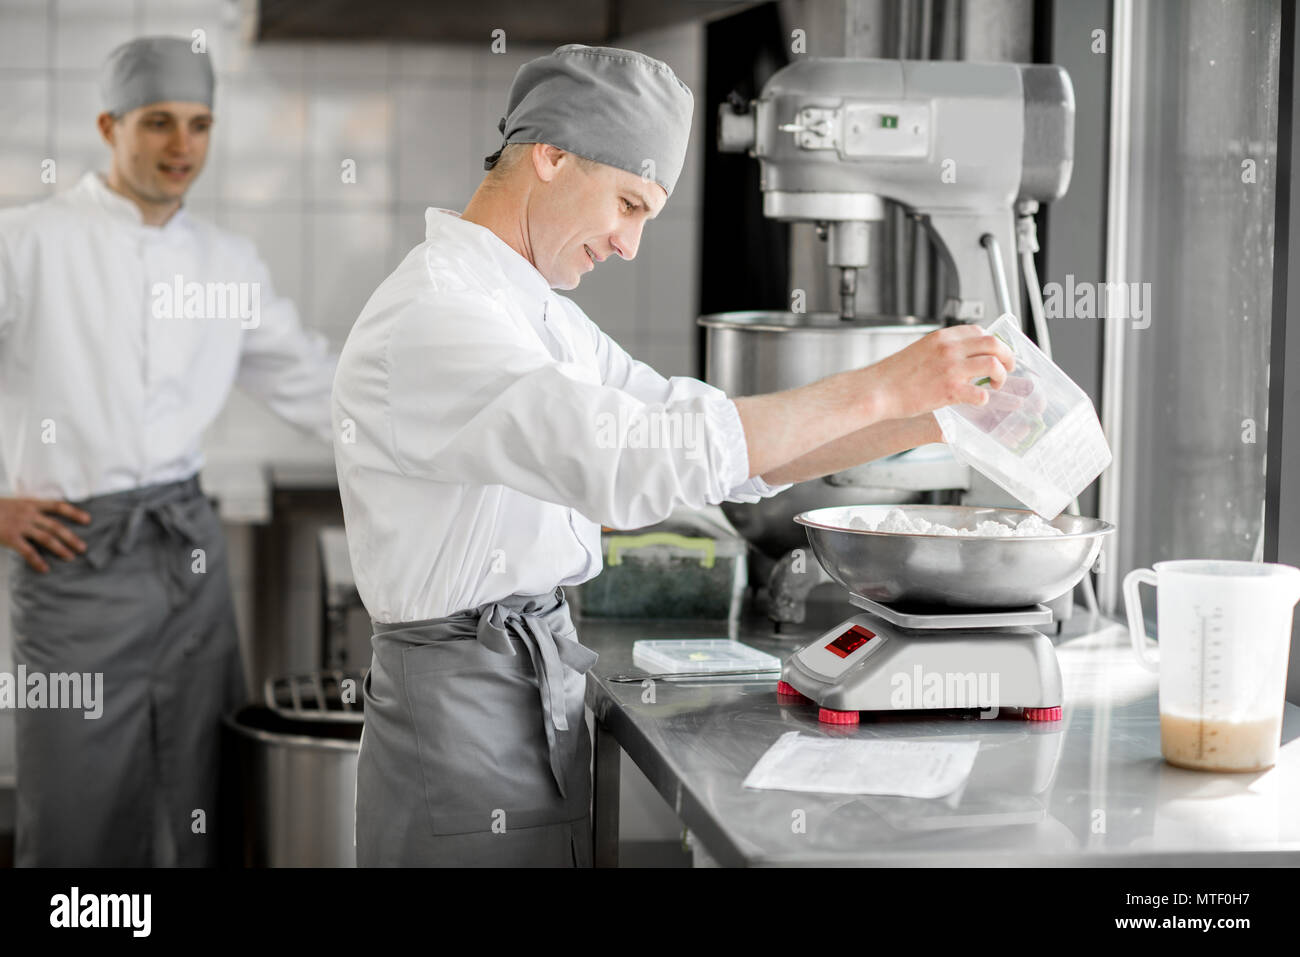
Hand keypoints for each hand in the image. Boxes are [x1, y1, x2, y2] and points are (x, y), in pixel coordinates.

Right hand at [0, 497, 91, 572]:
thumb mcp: (14, 503)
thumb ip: (29, 510)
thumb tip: (43, 519)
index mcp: (31, 503)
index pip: (58, 506)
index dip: (74, 513)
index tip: (88, 520)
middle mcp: (28, 514)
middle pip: (56, 526)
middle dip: (71, 537)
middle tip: (84, 547)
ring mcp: (20, 525)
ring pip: (47, 538)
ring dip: (61, 548)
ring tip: (71, 557)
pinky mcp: (10, 537)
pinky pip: (28, 551)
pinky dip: (37, 561)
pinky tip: (44, 569)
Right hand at [862, 323, 1015, 421]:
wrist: (877, 390)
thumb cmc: (893, 375)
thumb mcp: (919, 351)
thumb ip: (940, 351)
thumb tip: (957, 357)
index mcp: (942, 337)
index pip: (978, 331)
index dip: (990, 343)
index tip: (993, 354)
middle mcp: (950, 349)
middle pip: (994, 343)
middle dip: (1006, 356)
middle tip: (1006, 368)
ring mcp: (951, 369)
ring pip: (994, 364)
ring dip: (1001, 375)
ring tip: (995, 384)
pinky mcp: (950, 391)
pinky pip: (981, 393)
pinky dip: (984, 398)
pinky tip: (978, 401)